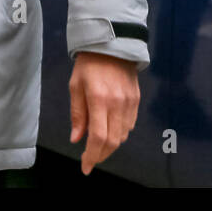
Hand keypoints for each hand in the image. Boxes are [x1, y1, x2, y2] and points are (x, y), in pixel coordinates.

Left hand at [69, 51, 139, 174]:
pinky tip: (110, 129)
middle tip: (91, 159)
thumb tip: (77, 139)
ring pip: (122, 135)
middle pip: (113, 141)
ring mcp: (129, 102)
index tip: (85, 167)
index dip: (92, 156)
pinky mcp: (136, 99)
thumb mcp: (75, 86)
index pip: (98, 137)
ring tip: (98, 144)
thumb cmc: (89, 64)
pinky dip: (119, 133)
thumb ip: (77, 114)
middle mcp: (117, 103)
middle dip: (101, 155)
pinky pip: (129, 124)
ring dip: (110, 145)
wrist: (112, 43)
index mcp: (99, 99)